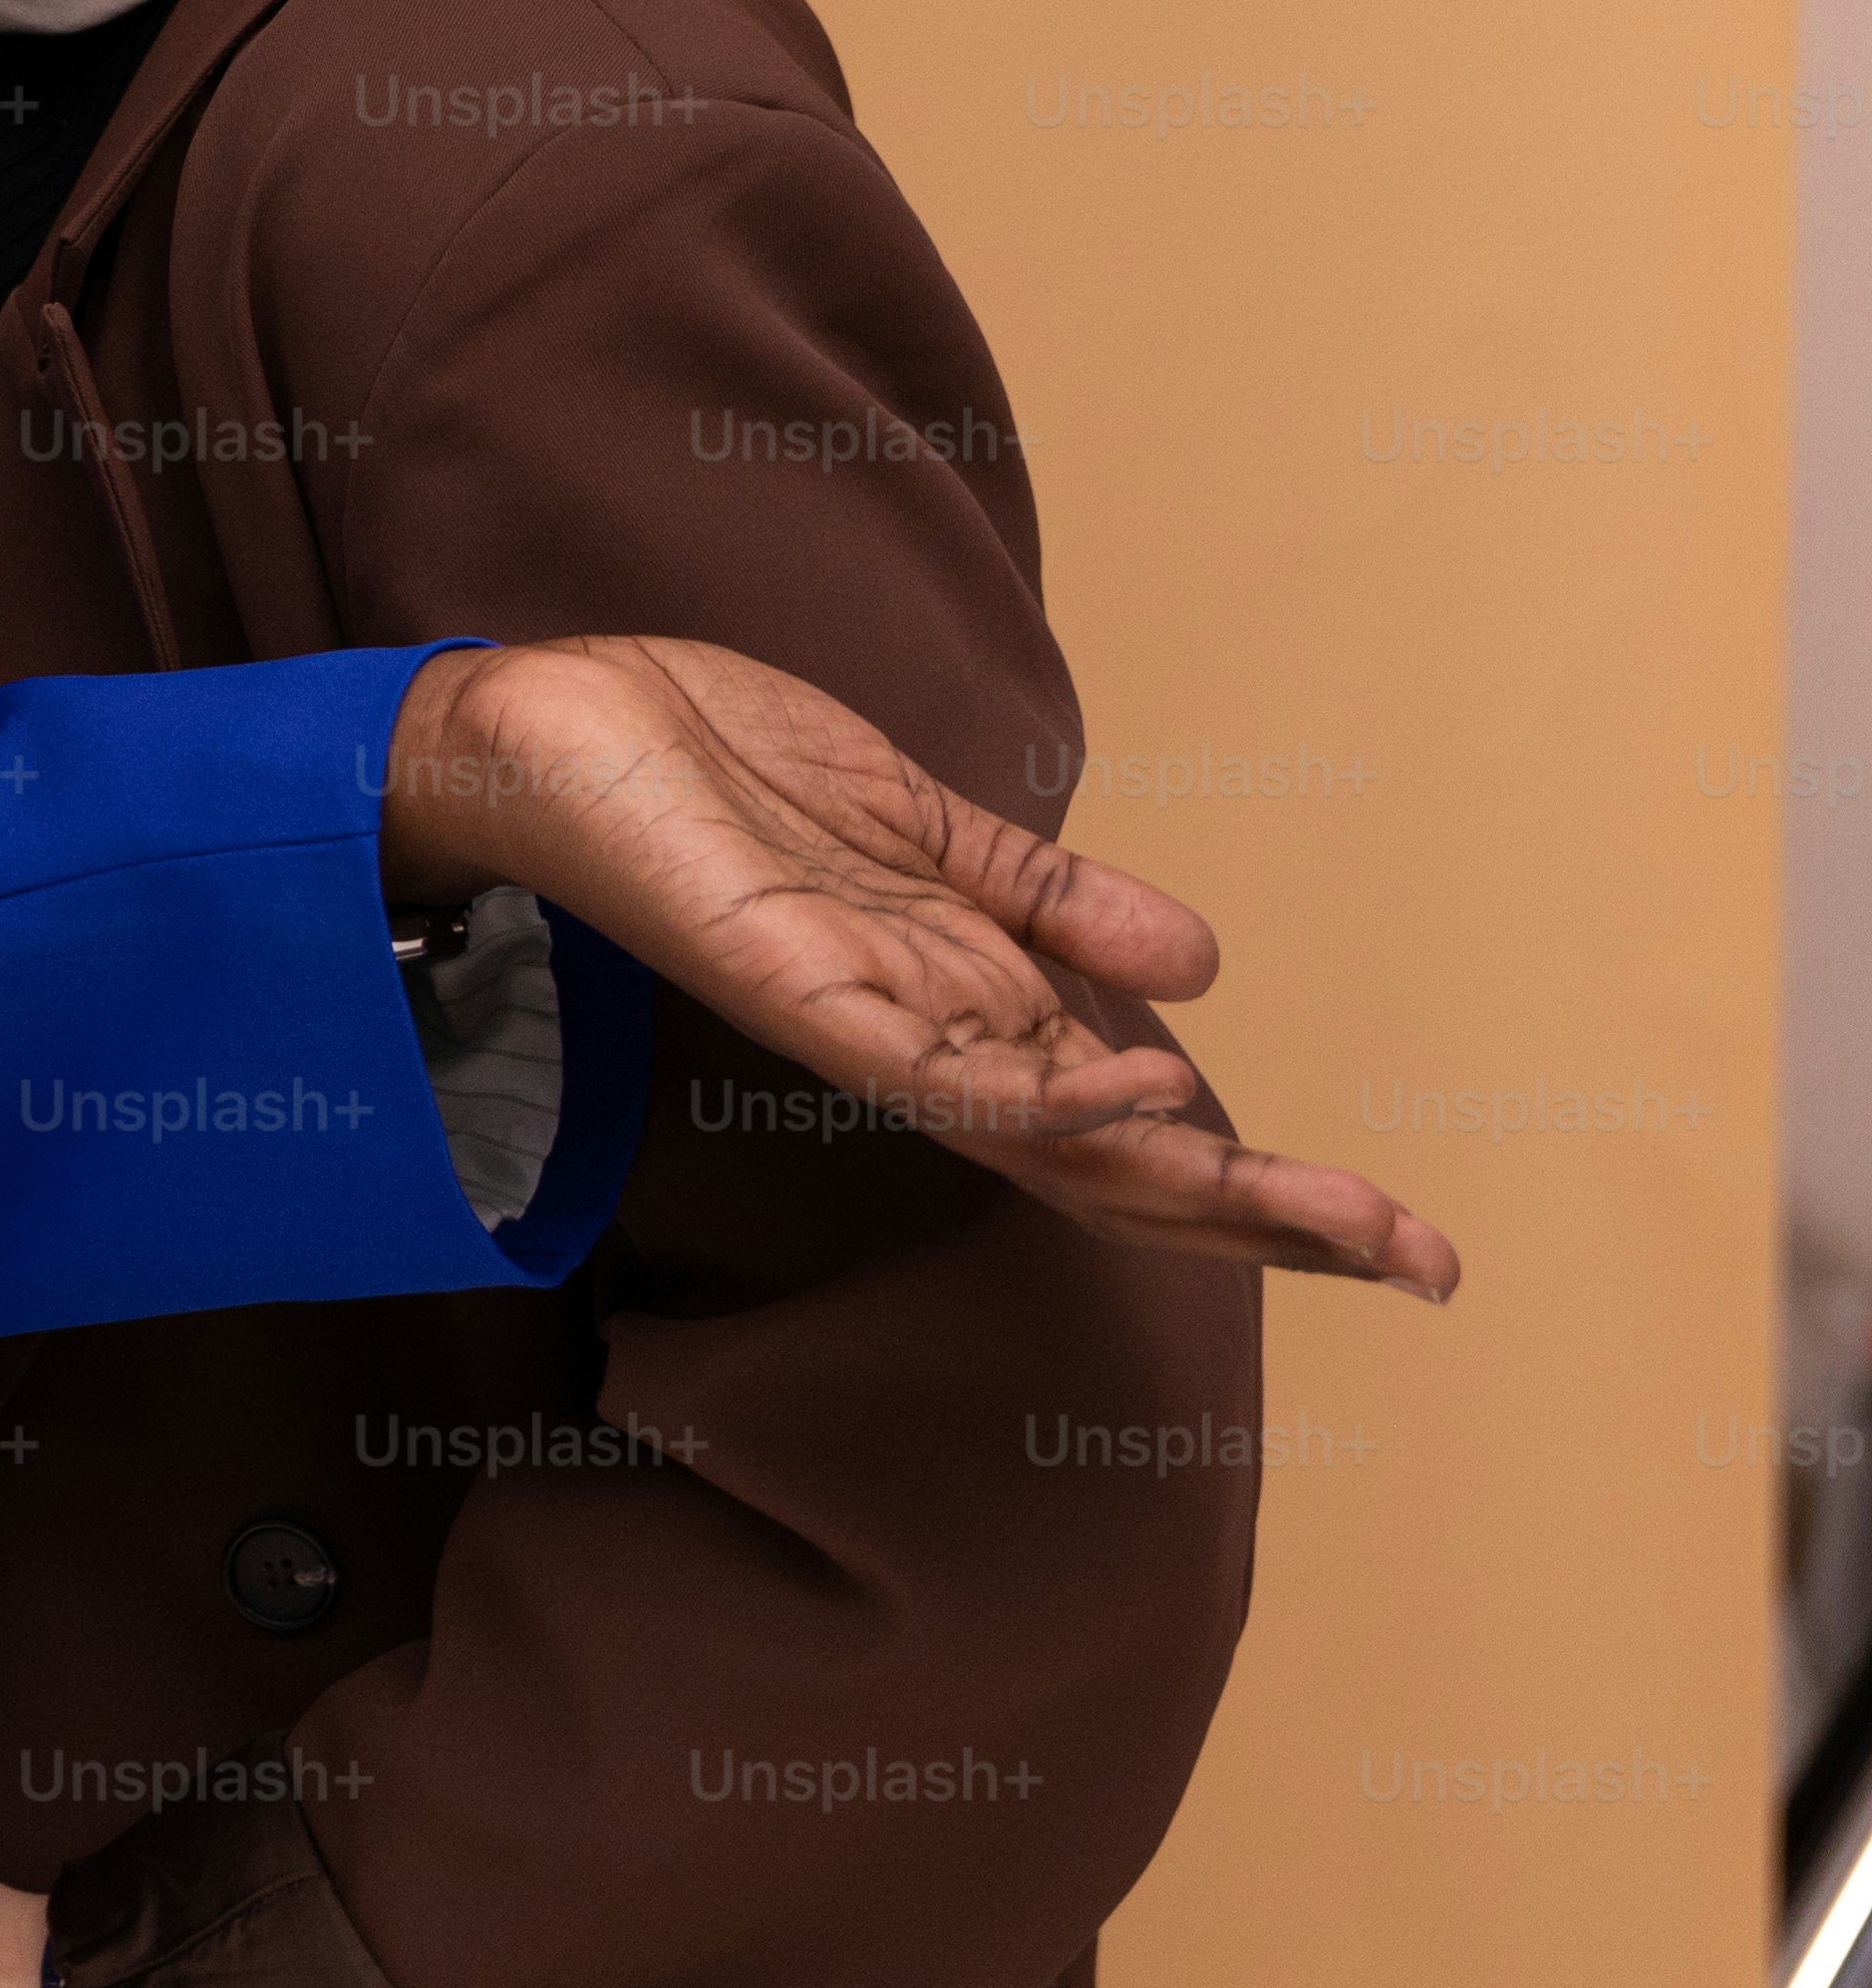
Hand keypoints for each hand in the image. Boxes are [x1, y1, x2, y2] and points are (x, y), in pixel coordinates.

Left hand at [376, 636, 1463, 1298]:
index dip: (1267, 1183)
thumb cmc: (719, 771)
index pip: (1141, 1124)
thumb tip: (1201, 969)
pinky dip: (1037, 1091)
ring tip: (1318, 1206)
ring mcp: (869, 1026)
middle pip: (1123, 1163)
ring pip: (1050, 1139)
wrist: (564, 724)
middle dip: (1271, 1218)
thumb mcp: (924, 826)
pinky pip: (934, 1066)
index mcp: (968, 1004)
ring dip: (1185, 1174)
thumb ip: (1047, 901)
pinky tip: (1132, 1090)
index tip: (1409, 1241)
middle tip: (1422, 1263)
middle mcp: (932, 1040)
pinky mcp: (798, 992)